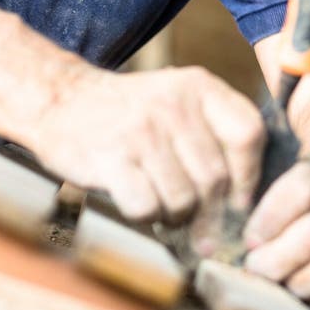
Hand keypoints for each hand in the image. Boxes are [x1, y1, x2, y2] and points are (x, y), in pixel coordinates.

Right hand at [25, 63, 264, 223]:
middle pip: (215, 178)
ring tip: (163, 208)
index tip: (238, 200)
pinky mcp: (112, 157)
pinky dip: (147, 217)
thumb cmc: (128, 112)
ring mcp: (141, 130)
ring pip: (184, 199)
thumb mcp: (177, 100)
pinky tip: (139, 204)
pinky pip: (147, 207)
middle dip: (209, 212)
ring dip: (177, 217)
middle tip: (198, 224)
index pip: (248, 133)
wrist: (60, 100)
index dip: (249, 176)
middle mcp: (173, 104)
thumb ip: (214, 134)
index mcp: (197, 86)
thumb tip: (247, 200)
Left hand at [242, 154, 309, 309]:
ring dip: (302, 284)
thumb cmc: (306, 189)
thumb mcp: (287, 175)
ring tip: (280, 285)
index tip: (249, 240)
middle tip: (255, 269)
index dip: (268, 221)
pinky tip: (305, 298)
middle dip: (277, 260)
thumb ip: (264, 202)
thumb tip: (240, 244)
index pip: (300, 192)